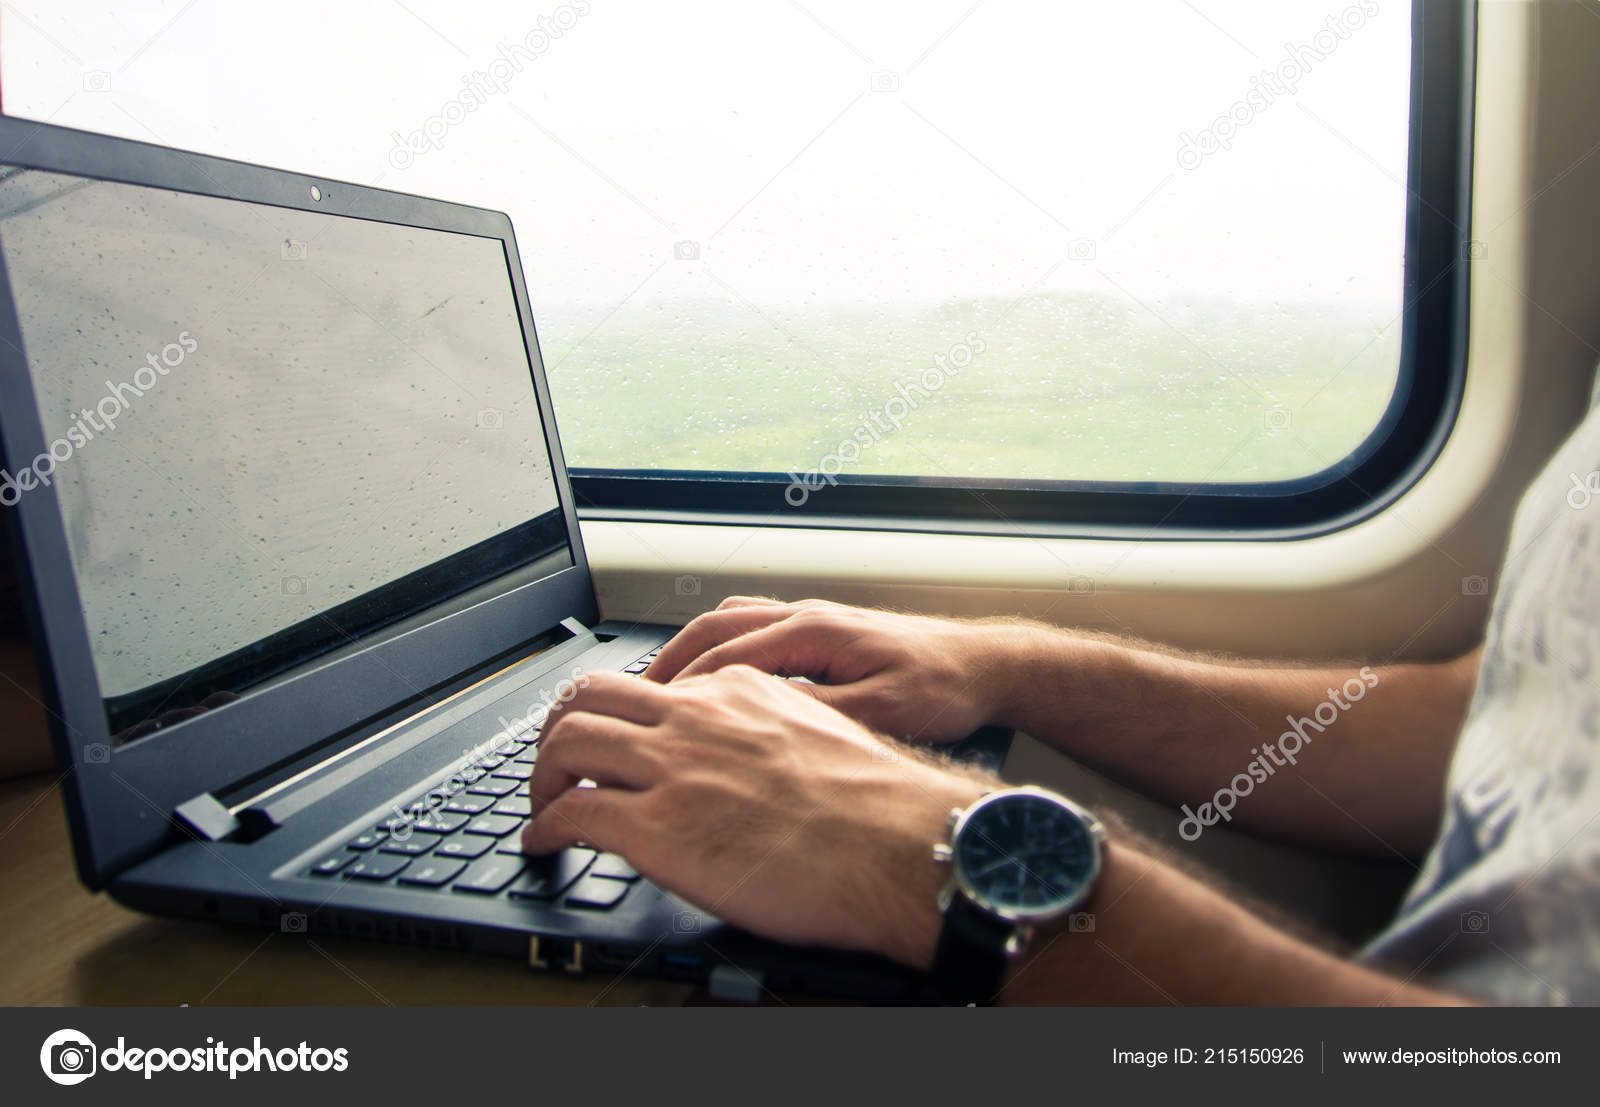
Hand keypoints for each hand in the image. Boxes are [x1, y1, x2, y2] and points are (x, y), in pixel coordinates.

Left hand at [521, 665, 992, 969]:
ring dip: (542, 774)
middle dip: (558, 729)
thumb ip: (771, 728)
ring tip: (542, 800)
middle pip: (590, 695)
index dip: (617, 710)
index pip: (652, 683)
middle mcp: (697, 717)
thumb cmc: (879, 807)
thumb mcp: (823, 734)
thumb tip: (747, 752)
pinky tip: (545, 842)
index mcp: (738, 690)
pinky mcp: (658, 828)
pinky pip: (572, 814)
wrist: (899, 847)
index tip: (610, 734)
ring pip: (567, 742)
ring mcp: (673, 768)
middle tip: (555, 761)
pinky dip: (544, 826)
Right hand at [645, 597, 1037, 745]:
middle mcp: (806, 617)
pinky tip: (712, 680)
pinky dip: (719, 651)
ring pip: (730, 623)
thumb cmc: (942, 688)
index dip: (680, 688)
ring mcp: (813, 621)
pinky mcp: (822, 633)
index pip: (725, 657)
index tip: (648, 716)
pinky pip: (753, 630)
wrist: (985, 667)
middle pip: (714, 628)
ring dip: (690, 652)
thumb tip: (758, 722)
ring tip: (658, 691)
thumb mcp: (880, 713)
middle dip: (667, 662)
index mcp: (814, 632)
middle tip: (632, 701)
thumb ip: (818, 714)